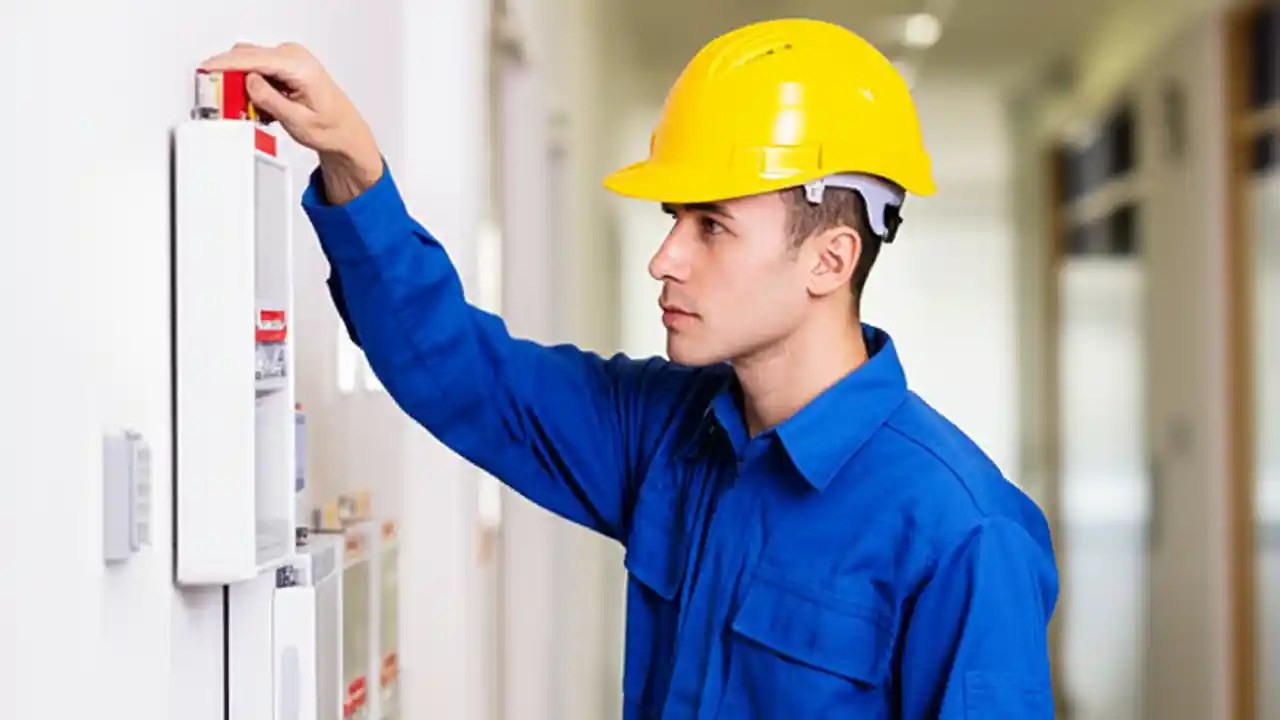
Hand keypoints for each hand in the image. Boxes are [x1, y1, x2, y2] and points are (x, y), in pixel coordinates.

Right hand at [201, 42, 382, 202]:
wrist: (344, 131)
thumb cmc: (330, 127)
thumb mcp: (297, 121)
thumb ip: (270, 100)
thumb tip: (248, 82)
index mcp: (300, 67)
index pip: (254, 59)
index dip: (225, 64)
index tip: (206, 69)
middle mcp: (295, 56)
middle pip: (248, 57)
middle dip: (233, 79)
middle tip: (232, 105)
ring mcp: (290, 58)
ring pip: (250, 63)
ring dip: (245, 87)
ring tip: (259, 113)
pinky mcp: (285, 64)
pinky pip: (257, 69)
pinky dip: (254, 87)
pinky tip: (265, 107)